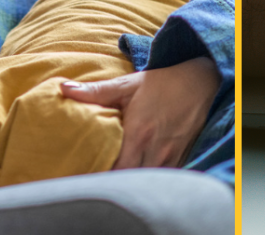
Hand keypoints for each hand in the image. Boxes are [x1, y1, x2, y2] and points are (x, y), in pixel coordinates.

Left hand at [60, 58, 220, 168]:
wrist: (202, 82)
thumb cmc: (162, 83)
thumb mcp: (128, 84)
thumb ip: (96, 90)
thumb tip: (63, 88)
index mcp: (139, 133)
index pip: (116, 170)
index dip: (101, 175)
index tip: (88, 171)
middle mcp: (156, 149)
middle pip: (131, 180)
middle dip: (114, 182)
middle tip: (98, 176)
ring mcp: (171, 157)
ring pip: (147, 182)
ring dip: (132, 181)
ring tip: (116, 176)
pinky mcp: (181, 159)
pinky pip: (162, 178)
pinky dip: (149, 179)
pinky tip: (137, 172)